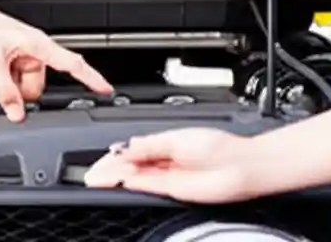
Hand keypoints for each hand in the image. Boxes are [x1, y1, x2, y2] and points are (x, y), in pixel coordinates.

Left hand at [0, 7, 113, 120]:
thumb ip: (5, 90)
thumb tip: (17, 113)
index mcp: (37, 45)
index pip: (71, 63)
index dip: (91, 77)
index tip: (106, 89)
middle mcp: (35, 50)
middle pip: (40, 86)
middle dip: (21, 90)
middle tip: (0, 78)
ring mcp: (24, 56)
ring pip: (26, 87)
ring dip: (11, 86)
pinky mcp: (15, 59)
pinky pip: (16, 82)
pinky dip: (6, 82)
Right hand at [82, 128, 257, 203]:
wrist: (239, 166)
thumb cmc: (218, 147)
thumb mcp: (176, 137)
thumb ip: (148, 145)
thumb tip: (125, 147)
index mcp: (165, 145)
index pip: (132, 152)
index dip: (114, 156)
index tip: (98, 160)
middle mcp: (164, 162)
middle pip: (129, 167)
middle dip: (109, 169)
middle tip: (91, 172)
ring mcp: (167, 177)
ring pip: (133, 178)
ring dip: (114, 178)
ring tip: (96, 177)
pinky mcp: (171, 191)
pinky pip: (144, 187)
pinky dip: (128, 184)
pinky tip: (116, 181)